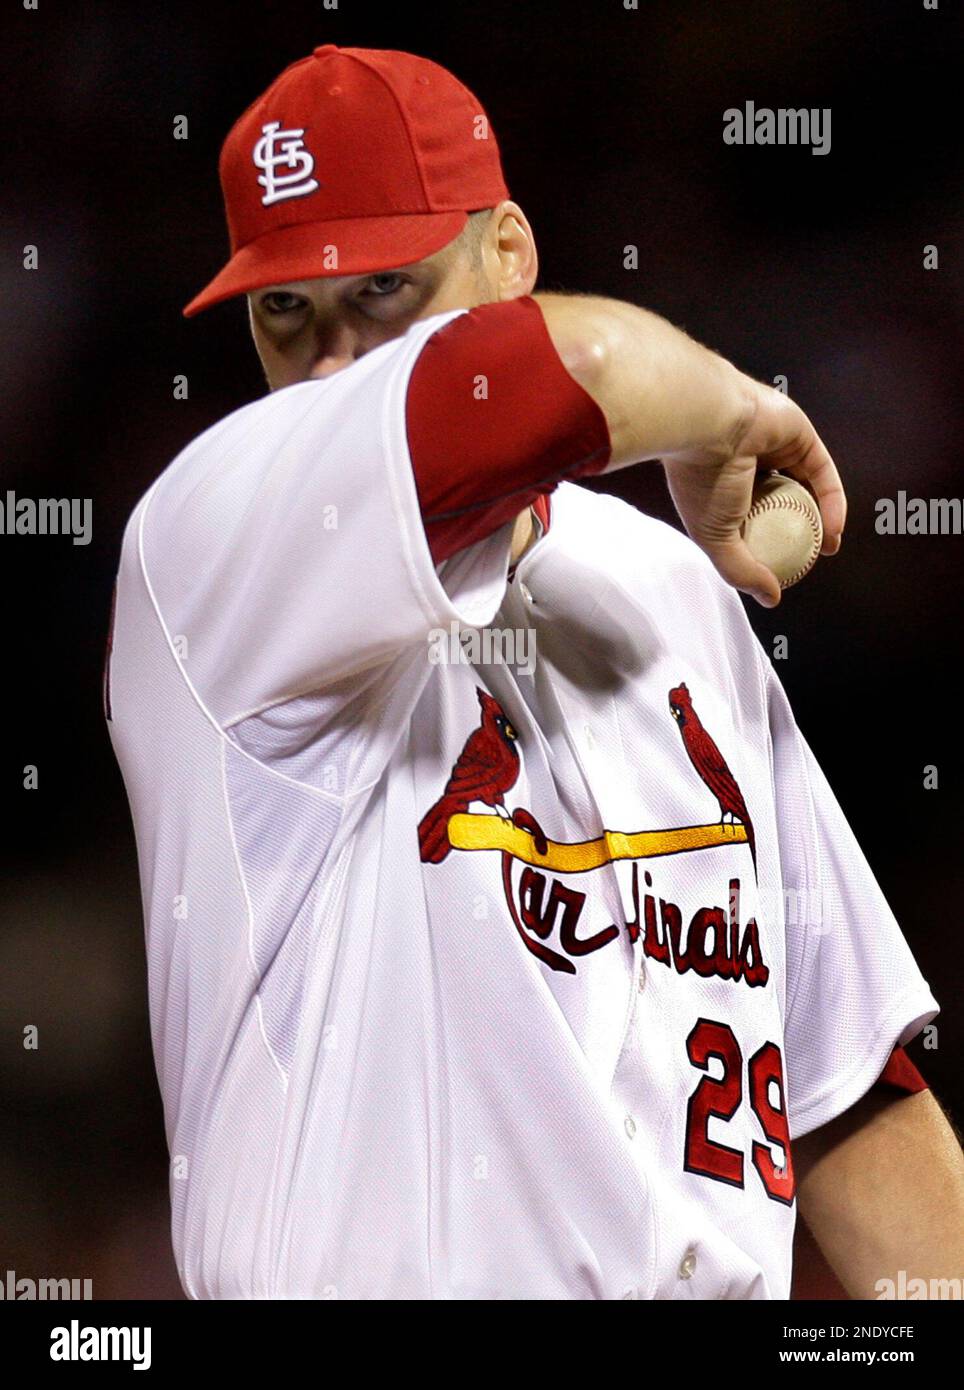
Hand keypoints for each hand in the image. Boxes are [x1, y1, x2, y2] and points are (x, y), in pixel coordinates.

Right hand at [663, 379, 845, 606]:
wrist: (705, 423)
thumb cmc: (702, 480)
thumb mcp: (717, 539)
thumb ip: (741, 570)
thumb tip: (771, 598)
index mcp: (719, 485)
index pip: (750, 517)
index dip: (771, 544)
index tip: (785, 569)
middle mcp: (745, 464)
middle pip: (781, 501)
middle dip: (800, 531)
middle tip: (812, 558)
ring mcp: (773, 445)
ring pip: (804, 485)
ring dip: (821, 517)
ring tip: (829, 546)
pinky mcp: (797, 431)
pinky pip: (820, 470)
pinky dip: (831, 499)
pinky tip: (834, 526)